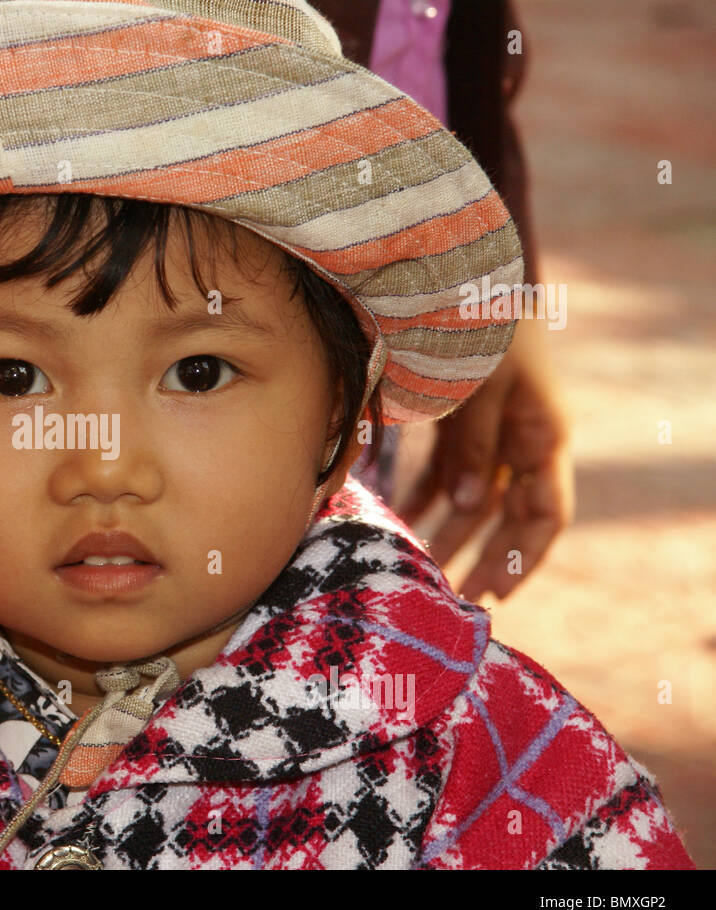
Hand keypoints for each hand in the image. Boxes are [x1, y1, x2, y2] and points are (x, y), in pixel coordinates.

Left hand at [398, 314, 574, 601]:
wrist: (466, 273)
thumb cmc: (481, 324)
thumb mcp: (480, 385)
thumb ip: (474, 444)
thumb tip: (465, 505)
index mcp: (541, 436)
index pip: (546, 515)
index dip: (525, 558)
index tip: (498, 593)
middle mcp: (523, 442)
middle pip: (509, 517)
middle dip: (484, 558)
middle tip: (454, 597)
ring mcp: (493, 434)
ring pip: (475, 499)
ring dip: (451, 534)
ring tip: (420, 569)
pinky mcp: (463, 422)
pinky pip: (449, 473)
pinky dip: (428, 498)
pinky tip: (402, 521)